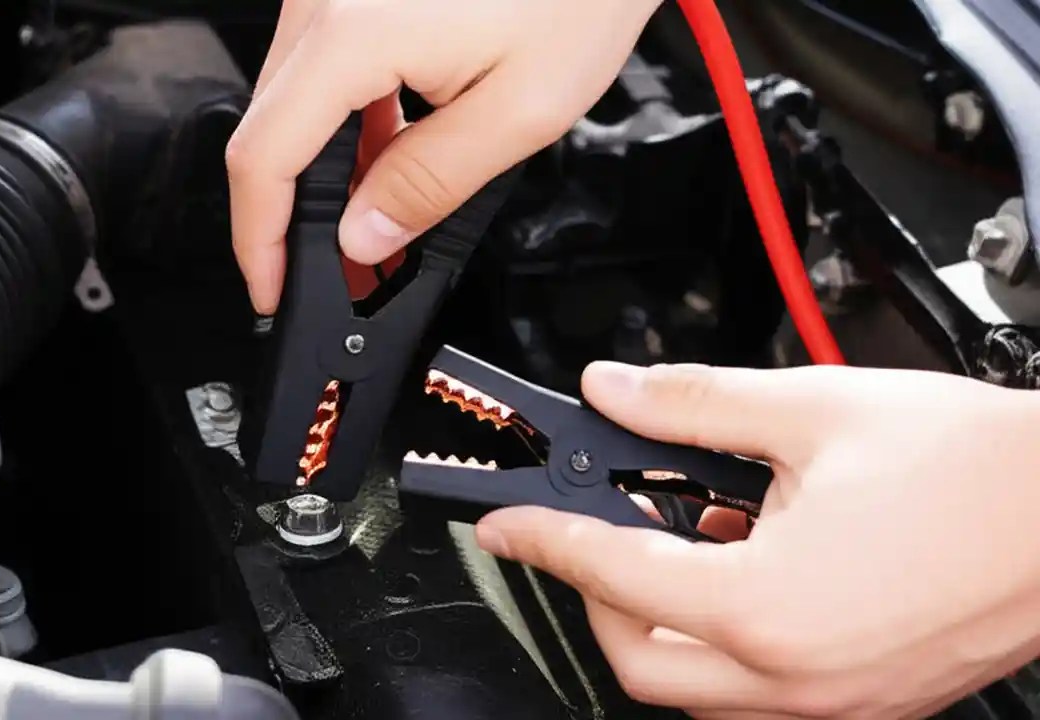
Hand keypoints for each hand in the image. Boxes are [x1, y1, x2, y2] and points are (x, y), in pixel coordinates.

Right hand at [227, 0, 664, 312]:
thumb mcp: (519, 113)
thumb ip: (429, 185)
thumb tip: (363, 240)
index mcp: (353, 32)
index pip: (264, 157)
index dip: (260, 239)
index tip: (276, 287)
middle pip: (269, 130)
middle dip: (299, 212)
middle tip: (349, 263)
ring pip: (293, 102)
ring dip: (330, 167)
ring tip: (388, 208)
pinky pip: (321, 67)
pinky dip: (347, 121)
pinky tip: (393, 148)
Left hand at [476, 361, 1039, 718]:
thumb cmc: (976, 469)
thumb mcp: (811, 411)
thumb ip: (693, 403)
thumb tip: (616, 393)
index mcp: (767, 606)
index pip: (611, 571)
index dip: (543, 539)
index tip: (507, 525)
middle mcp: (796, 678)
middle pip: (639, 660)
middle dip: (596, 594)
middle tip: (593, 529)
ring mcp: (835, 704)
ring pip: (697, 690)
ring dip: (660, 621)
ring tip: (678, 540)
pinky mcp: (869, 703)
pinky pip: (758, 696)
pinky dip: (724, 642)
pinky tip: (745, 570)